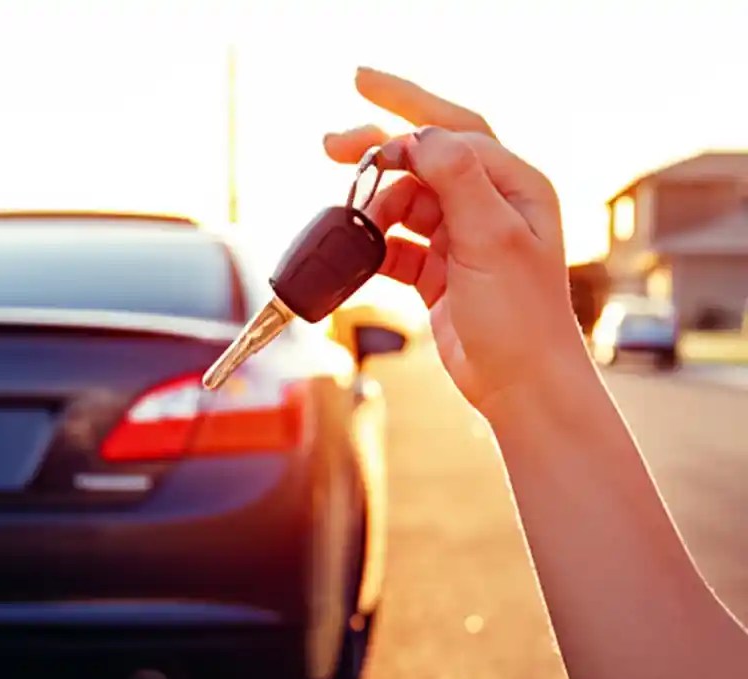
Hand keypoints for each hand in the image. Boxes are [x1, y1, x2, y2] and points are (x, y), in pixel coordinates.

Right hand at [325, 68, 587, 415]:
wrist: (519, 385)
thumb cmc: (521, 320)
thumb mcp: (492, 240)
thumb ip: (458, 180)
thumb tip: (421, 136)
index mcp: (515, 186)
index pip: (455, 132)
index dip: (405, 121)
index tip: (361, 118)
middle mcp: (491, 204)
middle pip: (426, 158)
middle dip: (378, 148)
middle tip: (330, 144)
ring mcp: (463, 237)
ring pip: (405, 202)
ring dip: (373, 207)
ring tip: (348, 222)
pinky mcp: (440, 270)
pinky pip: (396, 244)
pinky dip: (373, 247)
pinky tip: (356, 254)